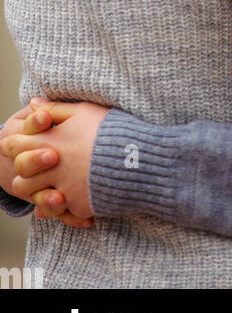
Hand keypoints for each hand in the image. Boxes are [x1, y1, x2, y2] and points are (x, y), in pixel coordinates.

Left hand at [1, 97, 108, 224]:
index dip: (12, 146)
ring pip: (36, 198)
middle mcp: (53, 169)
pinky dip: (64, 205)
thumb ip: (55, 109)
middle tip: (30, 171)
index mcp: (52, 143)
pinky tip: (69, 197)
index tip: (16, 145)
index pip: (15, 147)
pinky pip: (62, 210)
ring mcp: (64, 189)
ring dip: (38, 193)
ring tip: (48, 186)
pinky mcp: (77, 205)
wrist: (139, 157)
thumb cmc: (111, 130)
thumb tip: (34, 103)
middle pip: (20, 179)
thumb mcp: (84, 111)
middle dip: (22, 176)